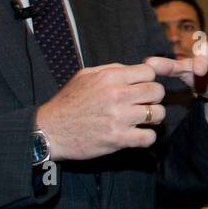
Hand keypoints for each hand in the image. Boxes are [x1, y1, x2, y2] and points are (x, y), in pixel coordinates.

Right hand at [35, 62, 166, 161]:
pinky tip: (138, 135)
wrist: (49, 130)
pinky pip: (149, 137)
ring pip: (158, 113)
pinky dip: (147, 138)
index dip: (147, 80)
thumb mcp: (85, 75)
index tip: (140, 88)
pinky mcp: (118, 139)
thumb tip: (134, 69)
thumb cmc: (67, 102)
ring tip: (142, 120)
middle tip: (144, 104)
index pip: (149, 72)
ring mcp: (119, 118)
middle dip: (153, 97)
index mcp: (111, 78)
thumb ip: (112, 69)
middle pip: (157, 91)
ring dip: (153, 117)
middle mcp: (118, 95)